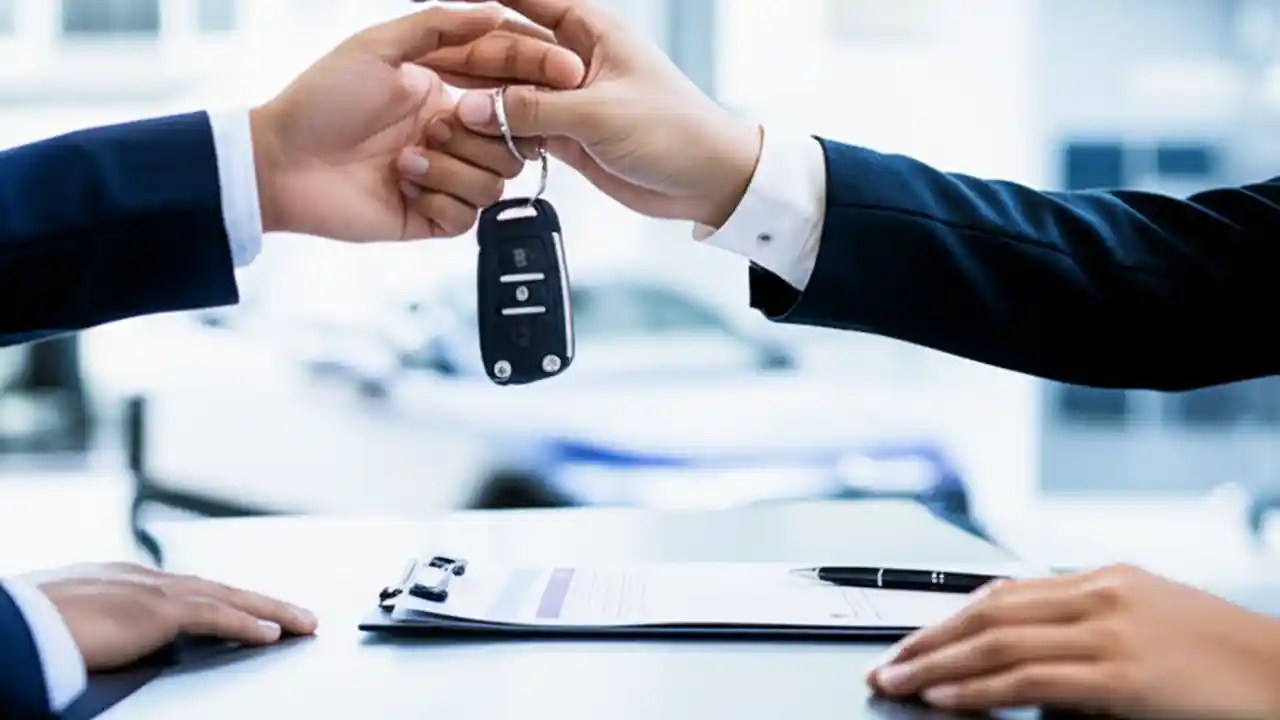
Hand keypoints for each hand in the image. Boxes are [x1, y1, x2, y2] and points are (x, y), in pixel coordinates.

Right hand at [24, 563, 316, 670]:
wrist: (10, 624)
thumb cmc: (30, 627)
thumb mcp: (76, 622)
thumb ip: (109, 626)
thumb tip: (116, 640)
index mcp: (126, 579)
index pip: (192, 588)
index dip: (229, 599)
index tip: (257, 609)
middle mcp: (145, 578)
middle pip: (220, 589)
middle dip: (263, 602)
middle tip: (300, 616)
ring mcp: (152, 592)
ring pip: (229, 599)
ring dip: (270, 612)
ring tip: (302, 624)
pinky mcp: (156, 612)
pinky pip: (215, 618)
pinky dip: (247, 625)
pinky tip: (273, 634)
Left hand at [252, 3, 585, 240]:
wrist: (281, 162)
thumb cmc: (319, 101)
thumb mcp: (379, 47)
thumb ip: (440, 25)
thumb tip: (494, 9)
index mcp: (445, 93)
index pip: (510, 87)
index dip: (537, 78)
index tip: (564, 72)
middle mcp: (450, 137)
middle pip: (514, 143)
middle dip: (480, 135)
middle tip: (436, 125)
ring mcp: (442, 180)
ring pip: (495, 182)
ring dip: (451, 169)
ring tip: (405, 158)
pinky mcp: (430, 218)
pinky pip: (468, 216)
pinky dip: (438, 199)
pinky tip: (402, 184)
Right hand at [435, 0, 762, 227]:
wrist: (709, 182)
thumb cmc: (676, 132)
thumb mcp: (600, 114)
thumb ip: (534, 110)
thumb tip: (476, 107)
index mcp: (592, 31)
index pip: (531, 0)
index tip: (450, 2)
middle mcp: (577, 60)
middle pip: (511, 47)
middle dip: (471, 52)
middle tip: (426, 60)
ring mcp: (571, 99)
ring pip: (512, 90)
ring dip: (481, 95)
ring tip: (437, 97)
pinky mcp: (570, 135)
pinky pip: (522, 125)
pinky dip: (499, 130)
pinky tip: (469, 131)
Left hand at [868, 565, 1279, 717]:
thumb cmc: (1223, 657)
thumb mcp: (1148, 622)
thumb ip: (1085, 627)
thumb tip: (1025, 655)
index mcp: (1102, 579)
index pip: (1003, 593)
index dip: (947, 617)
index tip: (911, 639)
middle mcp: (1098, 596)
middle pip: (987, 613)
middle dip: (927, 640)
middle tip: (886, 665)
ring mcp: (1108, 633)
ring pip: (997, 643)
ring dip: (936, 666)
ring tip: (898, 683)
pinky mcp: (1122, 676)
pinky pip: (1030, 680)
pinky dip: (978, 690)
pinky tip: (945, 699)